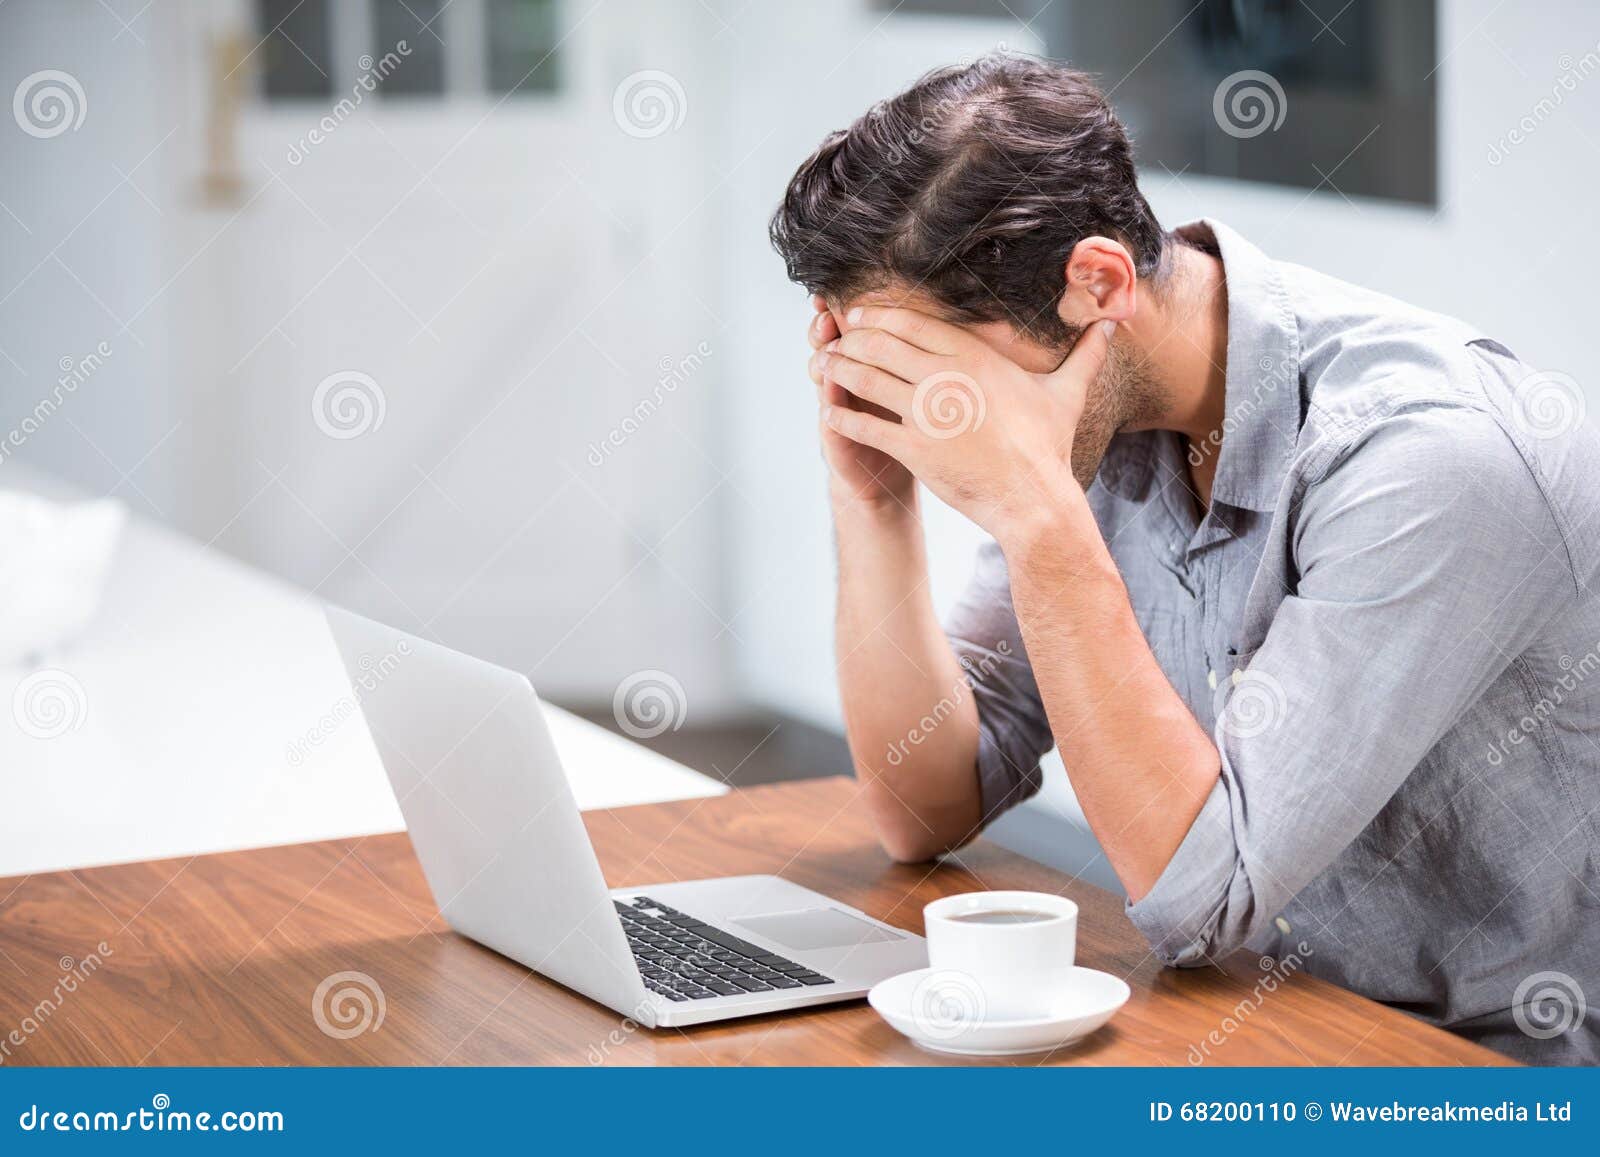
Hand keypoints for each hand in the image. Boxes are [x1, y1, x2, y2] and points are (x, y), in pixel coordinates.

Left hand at [812, 306, 1113, 538]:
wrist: (1033, 498)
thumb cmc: (1047, 448)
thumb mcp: (1066, 394)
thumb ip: (1084, 356)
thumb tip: (1113, 327)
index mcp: (974, 356)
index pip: (912, 324)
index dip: (880, 318)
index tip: (860, 317)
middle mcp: (945, 377)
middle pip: (881, 345)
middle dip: (851, 340)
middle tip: (831, 340)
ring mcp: (926, 412)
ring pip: (866, 379)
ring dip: (838, 371)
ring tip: (821, 368)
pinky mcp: (913, 447)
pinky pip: (865, 425)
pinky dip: (842, 416)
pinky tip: (827, 413)